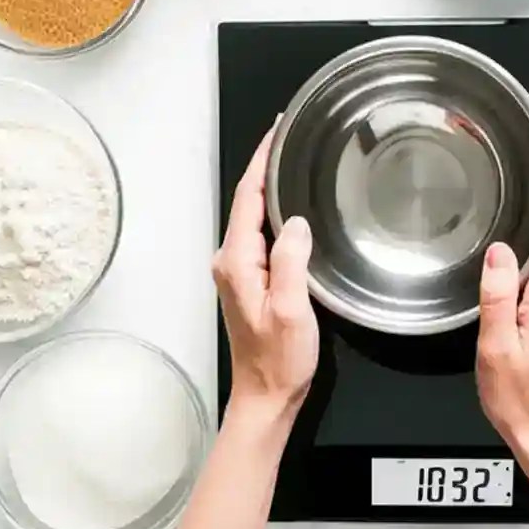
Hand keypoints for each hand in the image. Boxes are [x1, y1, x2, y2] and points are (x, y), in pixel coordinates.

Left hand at [213, 123, 318, 415]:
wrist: (267, 397)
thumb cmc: (279, 360)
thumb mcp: (291, 309)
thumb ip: (292, 261)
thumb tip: (297, 223)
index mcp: (237, 262)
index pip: (248, 197)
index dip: (262, 160)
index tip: (278, 130)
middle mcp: (232, 262)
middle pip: (248, 202)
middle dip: (267, 167)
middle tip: (293, 137)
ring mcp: (239, 272)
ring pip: (255, 219)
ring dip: (272, 191)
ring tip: (296, 164)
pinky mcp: (251, 282)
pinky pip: (263, 237)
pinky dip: (277, 216)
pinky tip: (296, 210)